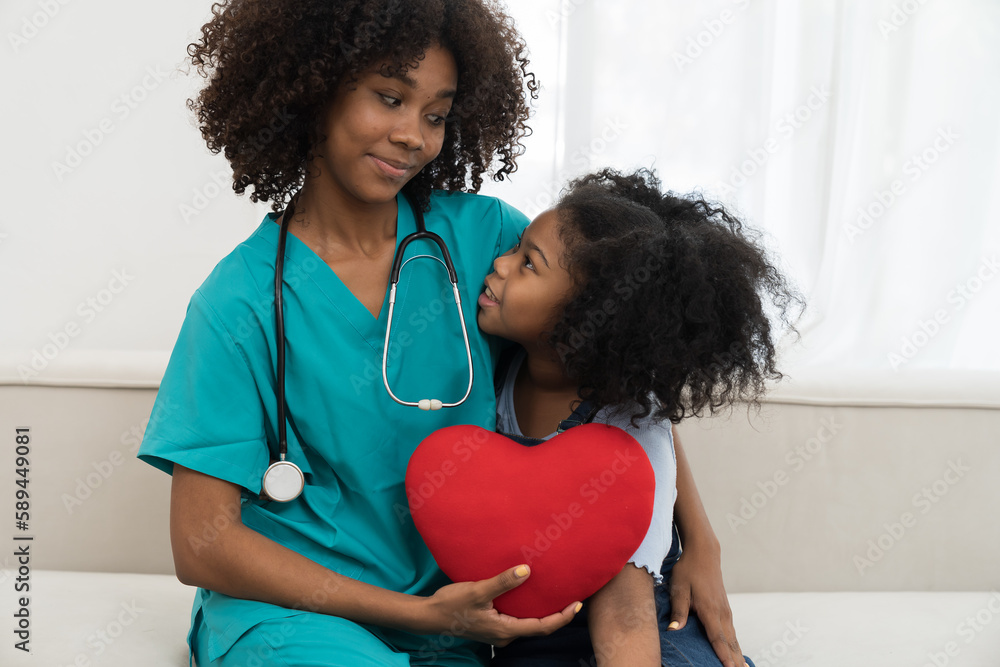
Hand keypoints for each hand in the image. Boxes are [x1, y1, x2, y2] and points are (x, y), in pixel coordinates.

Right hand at [419, 564, 580, 645]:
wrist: (430, 616)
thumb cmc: (452, 604)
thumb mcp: (478, 591)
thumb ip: (502, 582)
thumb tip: (527, 571)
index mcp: (505, 630)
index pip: (542, 627)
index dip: (562, 617)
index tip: (578, 604)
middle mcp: (505, 634)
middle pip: (539, 628)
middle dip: (558, 615)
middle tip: (574, 598)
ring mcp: (498, 631)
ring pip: (528, 624)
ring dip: (543, 612)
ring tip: (556, 594)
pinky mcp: (492, 625)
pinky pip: (517, 619)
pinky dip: (528, 609)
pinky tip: (529, 595)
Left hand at [666, 543, 746, 666]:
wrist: (704, 552)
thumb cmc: (689, 569)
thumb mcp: (679, 588)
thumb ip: (678, 610)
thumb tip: (673, 630)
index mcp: (710, 609)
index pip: (718, 637)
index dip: (723, 655)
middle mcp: (722, 612)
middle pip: (730, 642)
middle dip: (735, 660)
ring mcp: (726, 610)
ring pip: (733, 638)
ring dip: (738, 654)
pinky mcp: (725, 608)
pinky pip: (732, 631)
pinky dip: (736, 644)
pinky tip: (736, 653)